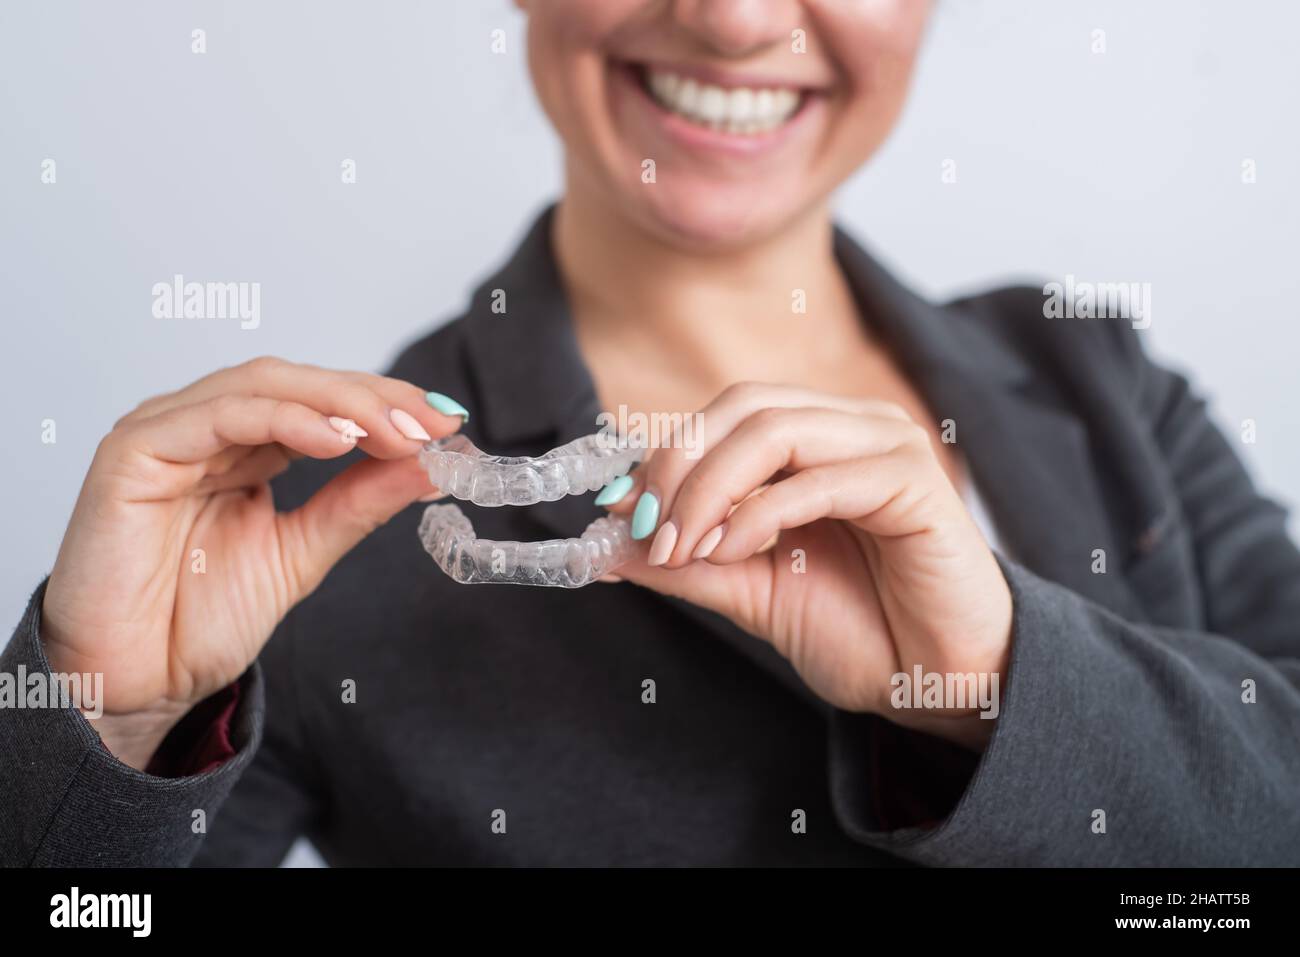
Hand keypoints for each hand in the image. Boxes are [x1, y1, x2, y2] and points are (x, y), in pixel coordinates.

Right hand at [41, 357, 462, 767]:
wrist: (134, 683)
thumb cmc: (197, 621)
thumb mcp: (303, 552)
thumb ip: (358, 504)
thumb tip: (429, 463)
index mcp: (244, 447)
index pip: (323, 401)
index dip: (387, 405)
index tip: (449, 428)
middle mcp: (205, 429)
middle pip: (299, 383)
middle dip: (375, 399)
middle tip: (433, 426)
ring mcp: (167, 433)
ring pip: (264, 386)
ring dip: (340, 403)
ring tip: (395, 432)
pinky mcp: (133, 451)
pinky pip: (217, 416)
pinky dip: (283, 418)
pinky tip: (336, 440)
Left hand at [601, 383, 1012, 750]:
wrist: (941, 684)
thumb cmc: (862, 630)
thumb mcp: (752, 590)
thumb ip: (688, 562)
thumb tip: (609, 544)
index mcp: (816, 440)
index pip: (724, 416)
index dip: (664, 455)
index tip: (615, 510)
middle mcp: (851, 427)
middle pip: (743, 406)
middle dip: (679, 466)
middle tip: (646, 529)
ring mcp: (886, 445)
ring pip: (774, 430)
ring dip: (709, 489)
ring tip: (683, 547)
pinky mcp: (913, 482)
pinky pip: (817, 479)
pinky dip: (759, 513)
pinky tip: (732, 552)